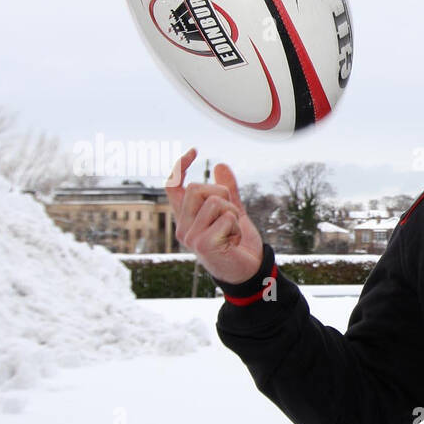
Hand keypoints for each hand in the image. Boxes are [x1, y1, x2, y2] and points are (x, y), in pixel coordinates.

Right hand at [165, 148, 262, 285]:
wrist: (250, 273)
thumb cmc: (238, 245)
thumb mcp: (234, 212)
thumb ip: (228, 191)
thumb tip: (220, 165)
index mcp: (186, 218)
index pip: (173, 187)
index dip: (180, 166)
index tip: (195, 151)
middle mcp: (183, 227)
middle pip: (196, 188)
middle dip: (220, 194)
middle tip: (230, 215)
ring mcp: (190, 237)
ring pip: (213, 201)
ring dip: (232, 213)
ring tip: (232, 231)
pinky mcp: (203, 244)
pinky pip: (225, 217)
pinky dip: (236, 225)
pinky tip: (234, 241)